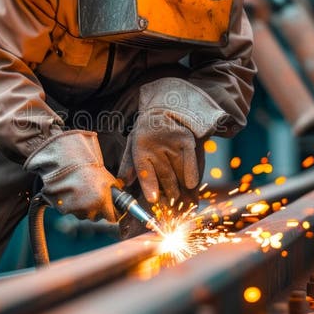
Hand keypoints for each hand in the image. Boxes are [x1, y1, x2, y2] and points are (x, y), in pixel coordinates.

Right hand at [26, 131, 116, 221]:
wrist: (67, 163)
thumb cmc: (88, 169)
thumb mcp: (108, 180)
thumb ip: (115, 193)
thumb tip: (120, 200)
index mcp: (102, 202)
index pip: (112, 218)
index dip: (111, 212)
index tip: (109, 208)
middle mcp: (90, 209)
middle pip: (96, 217)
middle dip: (96, 209)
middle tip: (92, 195)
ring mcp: (76, 210)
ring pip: (83, 214)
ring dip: (83, 207)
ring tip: (80, 192)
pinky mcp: (63, 209)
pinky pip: (71, 211)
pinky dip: (71, 205)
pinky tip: (71, 193)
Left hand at [118, 78, 226, 203]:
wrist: (165, 110)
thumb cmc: (147, 134)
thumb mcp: (133, 144)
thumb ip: (128, 165)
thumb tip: (122, 183)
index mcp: (140, 147)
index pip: (145, 170)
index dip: (149, 185)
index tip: (153, 199)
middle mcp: (156, 145)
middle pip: (165, 175)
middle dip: (168, 191)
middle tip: (169, 203)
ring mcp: (172, 142)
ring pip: (178, 172)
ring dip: (179, 187)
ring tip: (179, 198)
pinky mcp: (186, 140)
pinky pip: (190, 162)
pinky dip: (191, 175)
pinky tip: (190, 184)